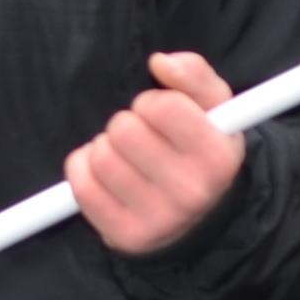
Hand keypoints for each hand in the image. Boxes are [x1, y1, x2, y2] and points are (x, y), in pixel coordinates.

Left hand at [66, 50, 242, 254]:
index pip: (161, 107)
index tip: (157, 114)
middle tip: (140, 138)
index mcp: (218, 157)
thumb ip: (194, 73)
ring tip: (125, 157)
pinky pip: (81, 184)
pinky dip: (83, 169)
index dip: (151, 102)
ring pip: (100, 156)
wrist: (199, 220)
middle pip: (124, 130)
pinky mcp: (126, 237)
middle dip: (126, 125)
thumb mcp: (215, 109)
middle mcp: (192, 192)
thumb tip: (161, 62)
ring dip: (105, 148)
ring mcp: (158, 219)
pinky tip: (104, 173)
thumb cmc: (199, 150)